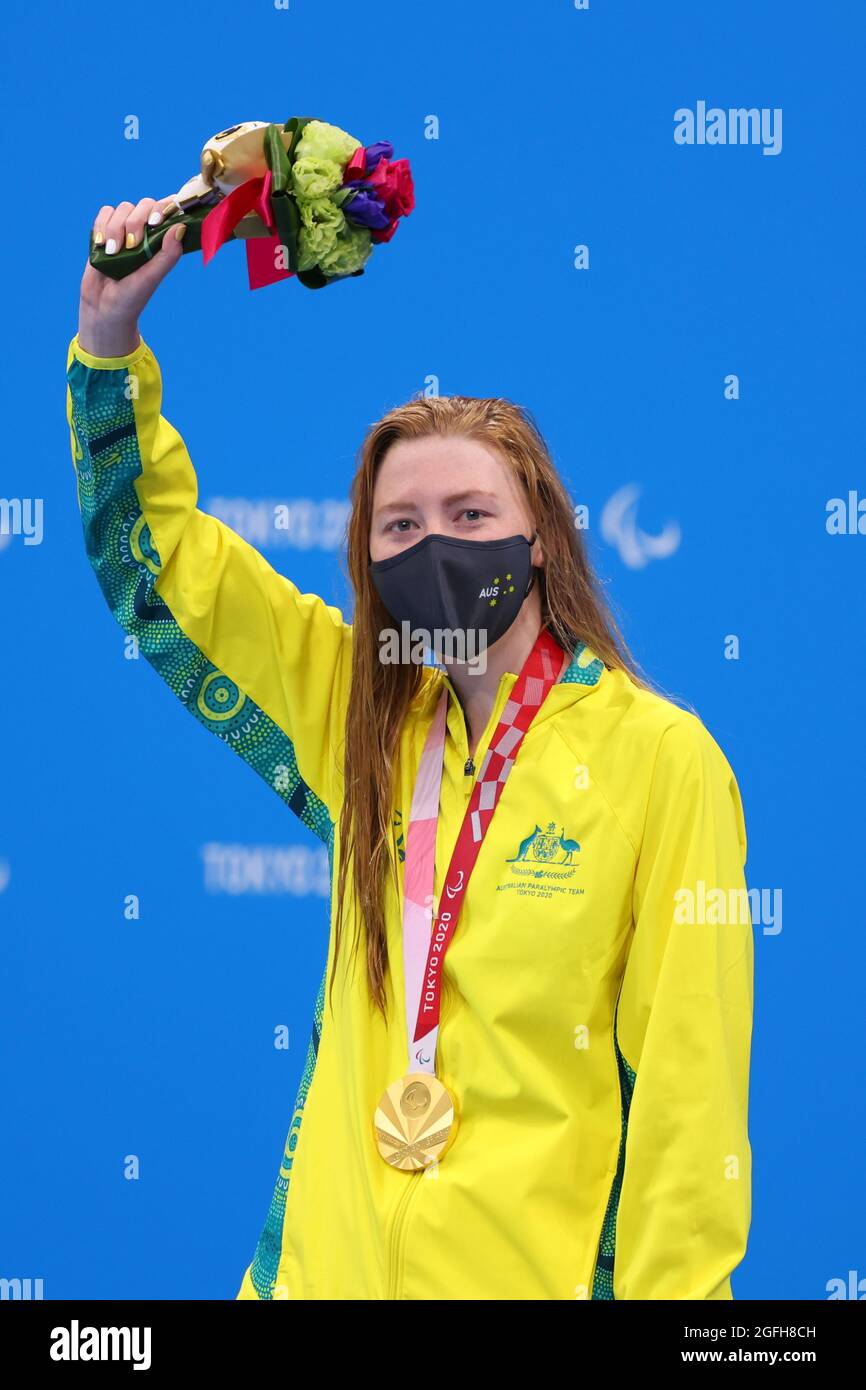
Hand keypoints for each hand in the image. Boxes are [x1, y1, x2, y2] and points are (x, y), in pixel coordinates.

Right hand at [77, 196, 185, 356]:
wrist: (103, 308)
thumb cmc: (132, 297)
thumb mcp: (152, 277)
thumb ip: (167, 255)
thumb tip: (180, 227)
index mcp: (163, 241)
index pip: (169, 210)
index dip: (165, 207)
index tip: (156, 222)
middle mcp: (146, 232)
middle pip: (144, 204)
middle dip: (136, 222)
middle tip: (131, 246)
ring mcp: (126, 229)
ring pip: (123, 207)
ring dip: (116, 228)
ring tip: (113, 253)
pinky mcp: (106, 231)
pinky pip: (104, 213)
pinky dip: (101, 226)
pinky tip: (101, 247)